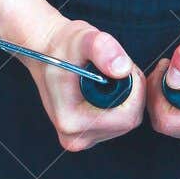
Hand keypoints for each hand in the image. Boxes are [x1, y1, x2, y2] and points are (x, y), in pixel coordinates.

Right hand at [20, 14, 144, 151]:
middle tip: (117, 67)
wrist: (46, 52)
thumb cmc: (62, 46)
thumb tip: (123, 69)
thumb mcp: (82, 39)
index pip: (126, 118)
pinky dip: (120, 103)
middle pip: (128, 121)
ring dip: (127, 96)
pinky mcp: (87, 135)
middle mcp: (75, 138)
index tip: (125, 67)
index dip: (134, 90)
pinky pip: (118, 122)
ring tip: (109, 75)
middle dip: (132, 92)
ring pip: (125, 122)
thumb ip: (102, 49)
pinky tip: (108, 86)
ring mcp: (81, 139)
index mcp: (71, 122)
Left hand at [148, 15, 179, 145]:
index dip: (159, 92)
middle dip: (161, 95)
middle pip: (167, 125)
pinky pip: (177, 124)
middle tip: (170, 69)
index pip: (168, 119)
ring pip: (170, 125)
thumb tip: (174, 80)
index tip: (167, 67)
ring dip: (166, 99)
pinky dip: (173, 104)